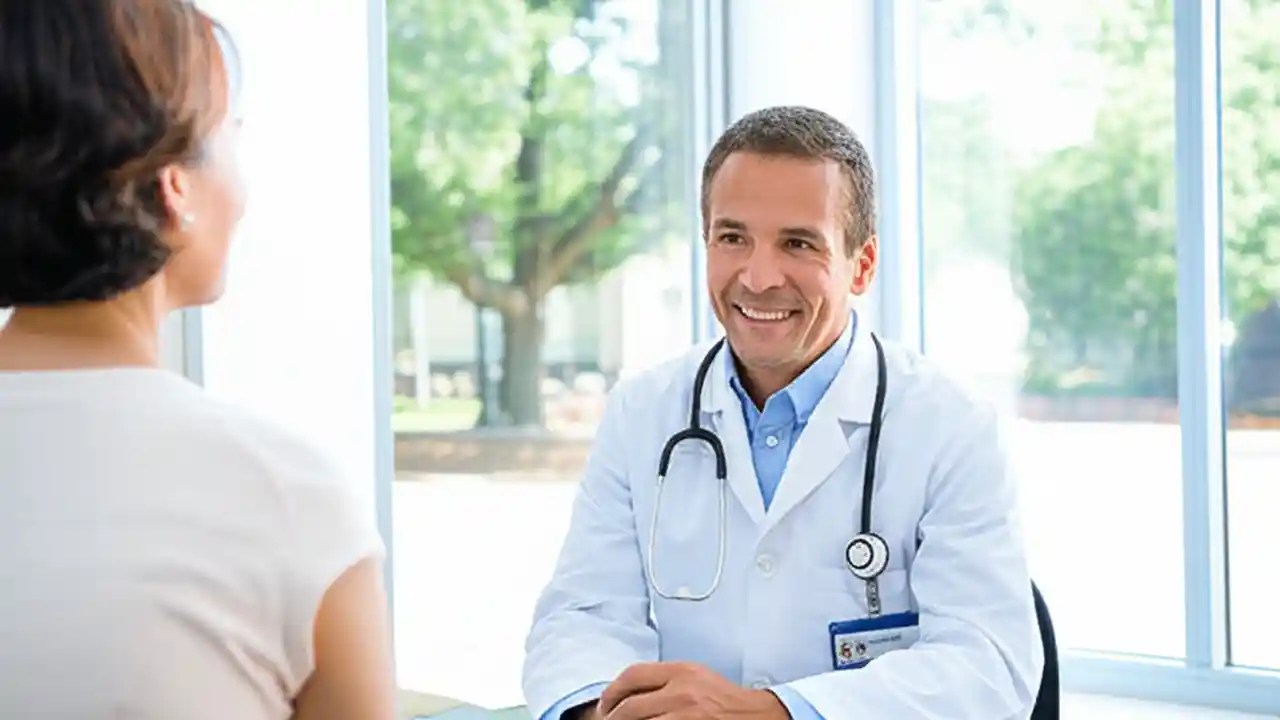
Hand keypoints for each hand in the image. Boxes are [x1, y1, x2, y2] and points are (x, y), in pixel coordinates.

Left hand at [597, 662, 788, 719]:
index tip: (604, 706)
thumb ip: (666, 681)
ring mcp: (686, 715)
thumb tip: (629, 694)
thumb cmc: (726, 701)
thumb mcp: (696, 679)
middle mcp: (682, 691)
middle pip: (630, 707)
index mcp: (682, 671)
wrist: (759, 716)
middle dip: (612, 718)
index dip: (611, 692)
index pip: (632, 675)